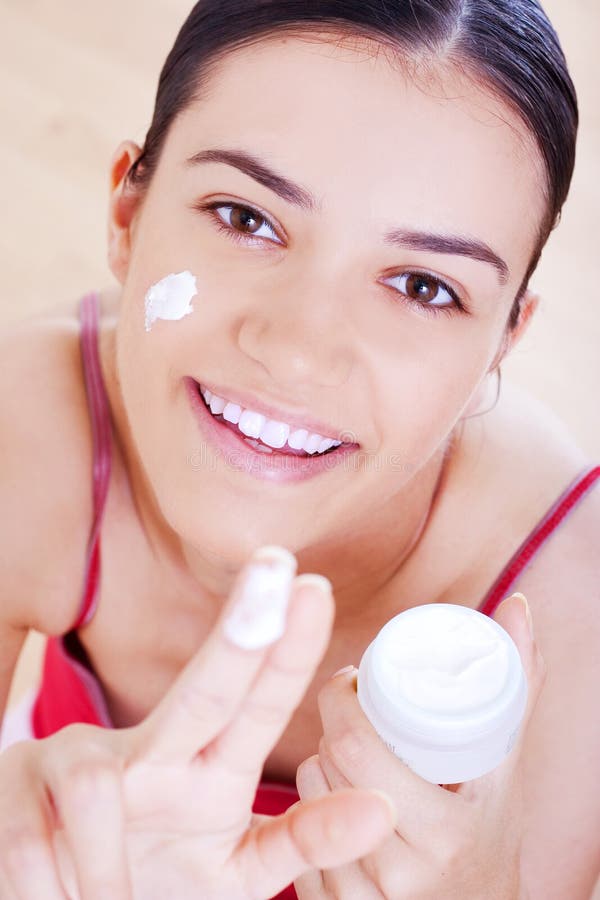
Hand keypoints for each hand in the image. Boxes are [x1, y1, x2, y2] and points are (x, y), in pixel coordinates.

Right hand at [0, 546, 395, 899]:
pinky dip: (52, 885)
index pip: (256, 702)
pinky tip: (55, 895)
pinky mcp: (19, 784)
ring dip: (102, 867)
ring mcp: (81, 757)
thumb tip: (382, 808)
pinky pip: (37, 840)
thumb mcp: (235, 871)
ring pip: (98, 787)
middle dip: (242, 635)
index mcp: (211, 767)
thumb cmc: (159, 880)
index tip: (314, 585)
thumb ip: (301, 839)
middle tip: (278, 567)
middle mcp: (154, 750)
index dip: (287, 648)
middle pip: (204, 690)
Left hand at [295, 593, 545, 898]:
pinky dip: (312, 809)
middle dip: (332, 725)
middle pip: (327, 767)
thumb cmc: (491, 833)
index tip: (348, 677)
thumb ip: (517, 688)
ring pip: (307, 800)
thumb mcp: (505, 769)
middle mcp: (397, 875)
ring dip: (320, 763)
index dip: (339, 699)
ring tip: (349, 752)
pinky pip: (298, 842)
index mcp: (441, 833)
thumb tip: (517, 605)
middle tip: (351, 706)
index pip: (357, 746)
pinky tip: (338, 800)